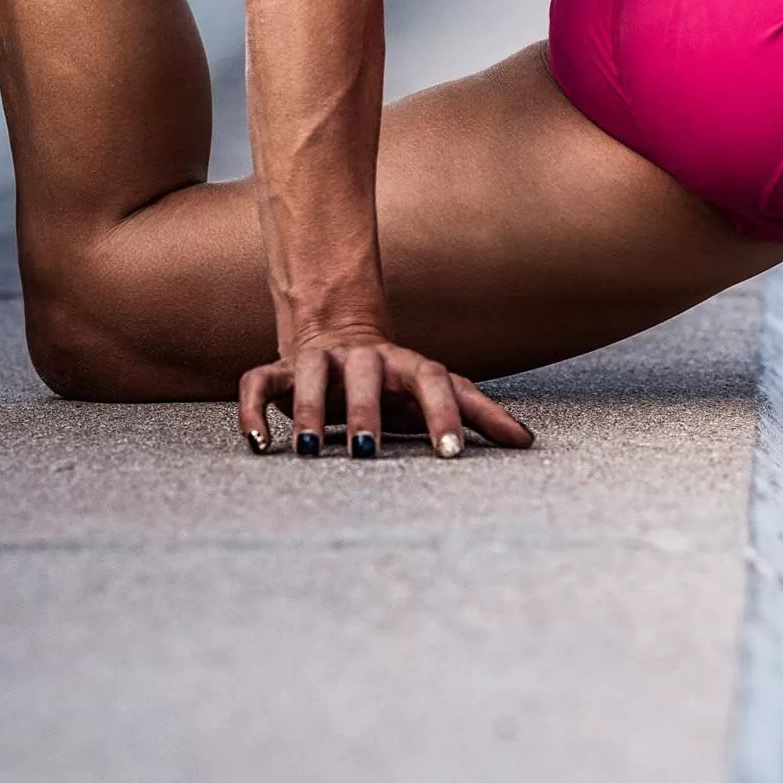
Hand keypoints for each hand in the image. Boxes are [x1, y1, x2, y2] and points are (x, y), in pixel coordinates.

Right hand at [236, 332, 536, 462]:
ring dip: (305, 410)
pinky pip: (257, 383)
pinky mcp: (278, 370)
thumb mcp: (434, 391)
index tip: (450, 453)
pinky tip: (260, 444)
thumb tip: (527, 442)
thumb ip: (476, 413)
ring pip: (308, 374)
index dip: (443, 412)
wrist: (336, 329)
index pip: (432, 379)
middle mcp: (362, 358)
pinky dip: (254, 410)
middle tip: (366, 451)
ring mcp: (317, 361)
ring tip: (305, 449)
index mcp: (406, 363)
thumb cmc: (394, 379)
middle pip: (366, 375)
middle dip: (364, 411)